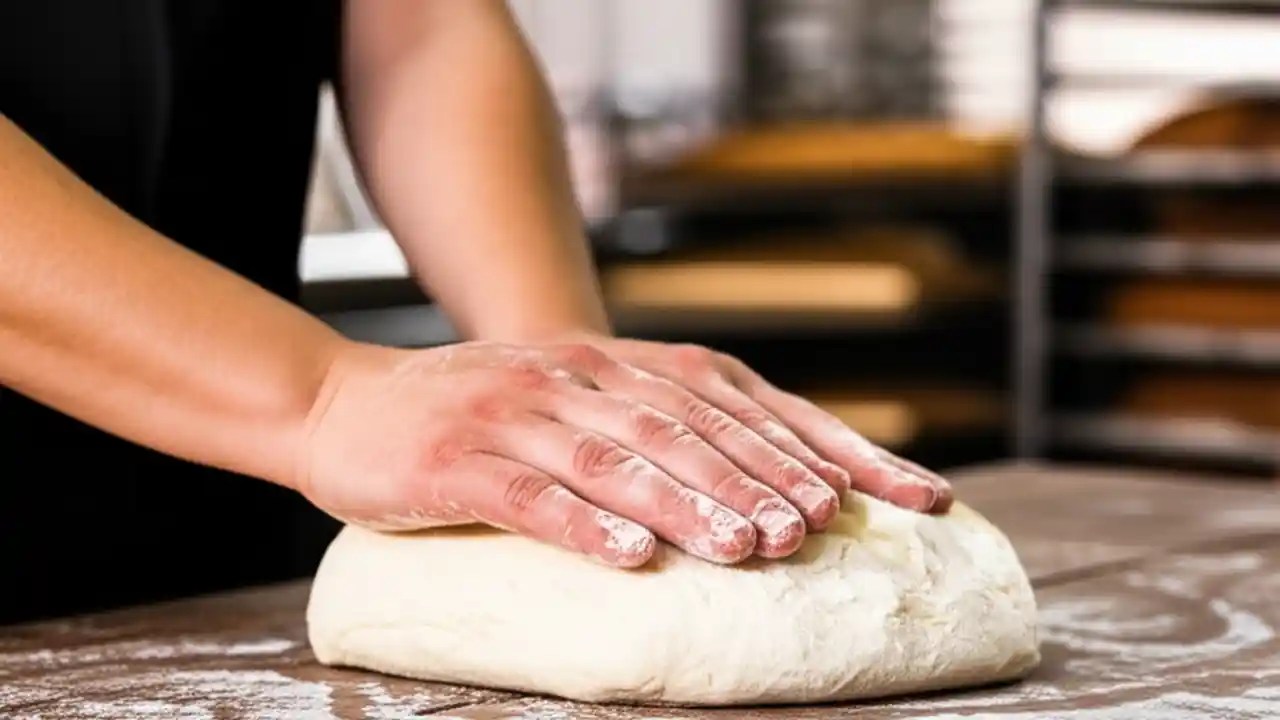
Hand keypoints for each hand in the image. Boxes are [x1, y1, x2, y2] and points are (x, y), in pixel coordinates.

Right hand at [298, 340, 839, 567]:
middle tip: (814, 528)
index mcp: (610, 363)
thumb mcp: (566, 402)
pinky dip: (584, 525)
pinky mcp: (458, 460)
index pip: (727, 399)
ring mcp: (514, 413)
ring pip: (616, 457)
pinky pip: (530, 495)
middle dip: (755, 478)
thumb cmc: (476, 417)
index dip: (801, 442)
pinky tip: (631, 557)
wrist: (347, 402)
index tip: (869, 490)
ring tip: (746, 548)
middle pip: (682, 427)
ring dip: (687, 502)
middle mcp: (573, 376)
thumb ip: (641, 425)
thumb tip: (752, 484)